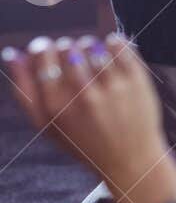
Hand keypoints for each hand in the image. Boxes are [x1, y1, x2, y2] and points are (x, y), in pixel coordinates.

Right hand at [3, 35, 169, 186]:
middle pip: (68, 49)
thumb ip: (25, 90)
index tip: (45, 46)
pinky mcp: (136, 82)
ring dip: (89, 45)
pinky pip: (121, 47)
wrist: (129, 159)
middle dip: (66, 46)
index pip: (44, 58)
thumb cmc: (83, 141)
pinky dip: (114, 42)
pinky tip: (110, 48)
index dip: (43, 47)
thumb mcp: (46, 124)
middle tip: (70, 53)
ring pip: (94, 46)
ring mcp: (113, 88)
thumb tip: (11, 53)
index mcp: (56, 107)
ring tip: (90, 55)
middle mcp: (84, 96)